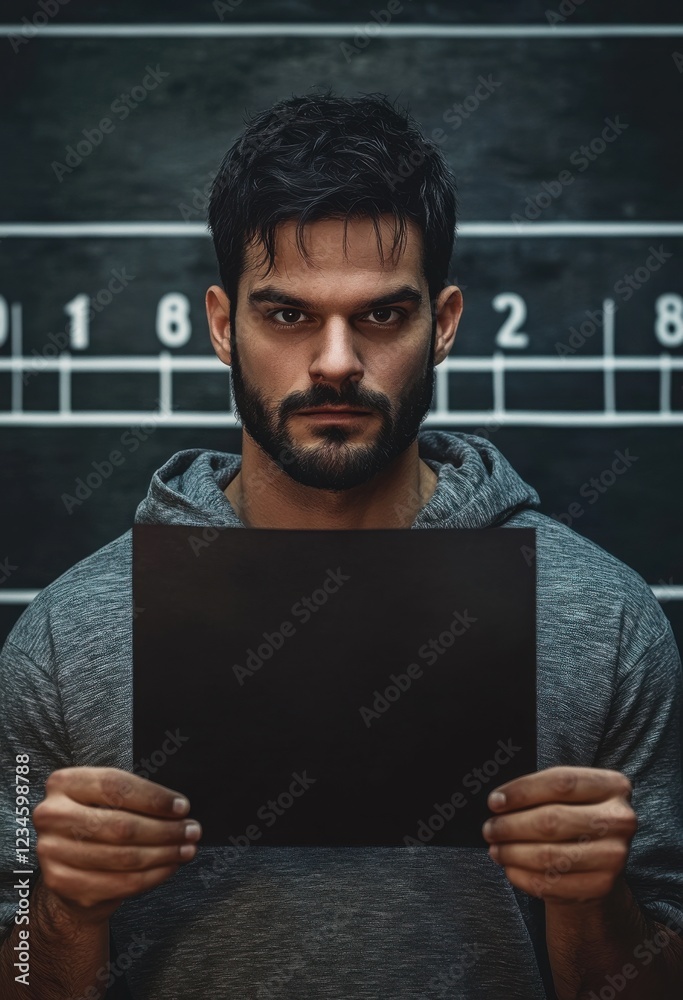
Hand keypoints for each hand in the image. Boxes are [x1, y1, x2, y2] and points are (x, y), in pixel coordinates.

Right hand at [33, 767, 201, 924]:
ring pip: (124, 857)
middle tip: (192, 831)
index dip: (154, 798)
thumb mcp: (106, 799)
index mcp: (64, 783)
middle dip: (165, 830)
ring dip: (164, 854)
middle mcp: (52, 816)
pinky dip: (152, 876)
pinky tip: (168, 867)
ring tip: (186, 849)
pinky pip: (119, 883)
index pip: (115, 787)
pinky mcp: (63, 883)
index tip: (182, 807)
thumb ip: (134, 797)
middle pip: (121, 825)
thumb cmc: (95, 822)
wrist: (67, 866)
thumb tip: (179, 809)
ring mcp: (53, 852)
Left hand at [481, 766, 636, 903]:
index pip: (561, 782)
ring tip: (496, 848)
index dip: (522, 791)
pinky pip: (552, 883)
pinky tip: (510, 868)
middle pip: (552, 820)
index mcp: (613, 786)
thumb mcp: (570, 796)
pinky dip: (523, 876)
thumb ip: (541, 792)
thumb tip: (499, 802)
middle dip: (511, 826)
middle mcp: (620, 820)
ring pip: (549, 854)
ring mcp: (614, 856)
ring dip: (513, 853)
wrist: (600, 864)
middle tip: (489, 829)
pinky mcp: (602, 886)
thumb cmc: (575, 819)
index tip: (494, 801)